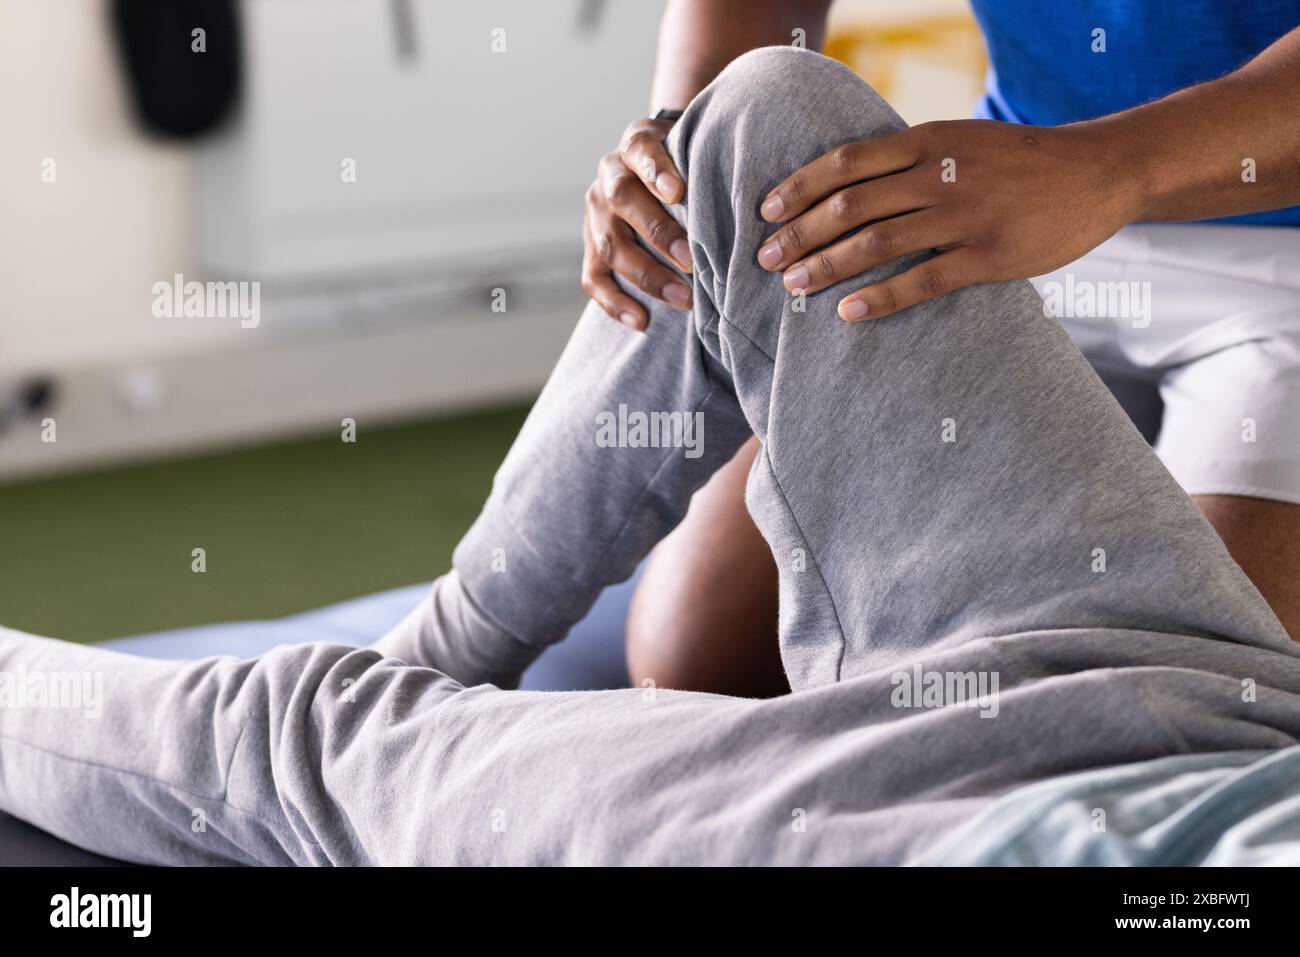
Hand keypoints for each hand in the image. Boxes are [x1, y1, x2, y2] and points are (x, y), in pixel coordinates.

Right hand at [582, 117, 694, 330]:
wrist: (652, 171)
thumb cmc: (686, 166)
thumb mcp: (695, 150)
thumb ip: (710, 161)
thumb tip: (753, 188)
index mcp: (635, 145)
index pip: (639, 150)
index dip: (655, 170)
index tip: (678, 192)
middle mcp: (609, 177)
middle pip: (623, 201)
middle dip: (659, 233)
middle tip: (692, 261)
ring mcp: (596, 215)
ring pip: (610, 245)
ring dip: (647, 275)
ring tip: (684, 298)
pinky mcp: (591, 248)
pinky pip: (594, 279)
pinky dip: (616, 303)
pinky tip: (642, 321)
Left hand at [755, 119, 1139, 320]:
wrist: (1099, 171)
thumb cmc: (1020, 160)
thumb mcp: (961, 139)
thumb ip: (911, 158)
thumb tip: (849, 182)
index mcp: (928, 140)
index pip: (847, 162)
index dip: (801, 187)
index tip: (767, 210)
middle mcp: (940, 175)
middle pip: (851, 205)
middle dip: (800, 234)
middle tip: (765, 258)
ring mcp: (964, 216)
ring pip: (877, 243)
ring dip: (827, 266)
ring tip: (793, 286)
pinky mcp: (988, 257)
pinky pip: (923, 281)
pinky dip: (880, 298)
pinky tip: (847, 312)